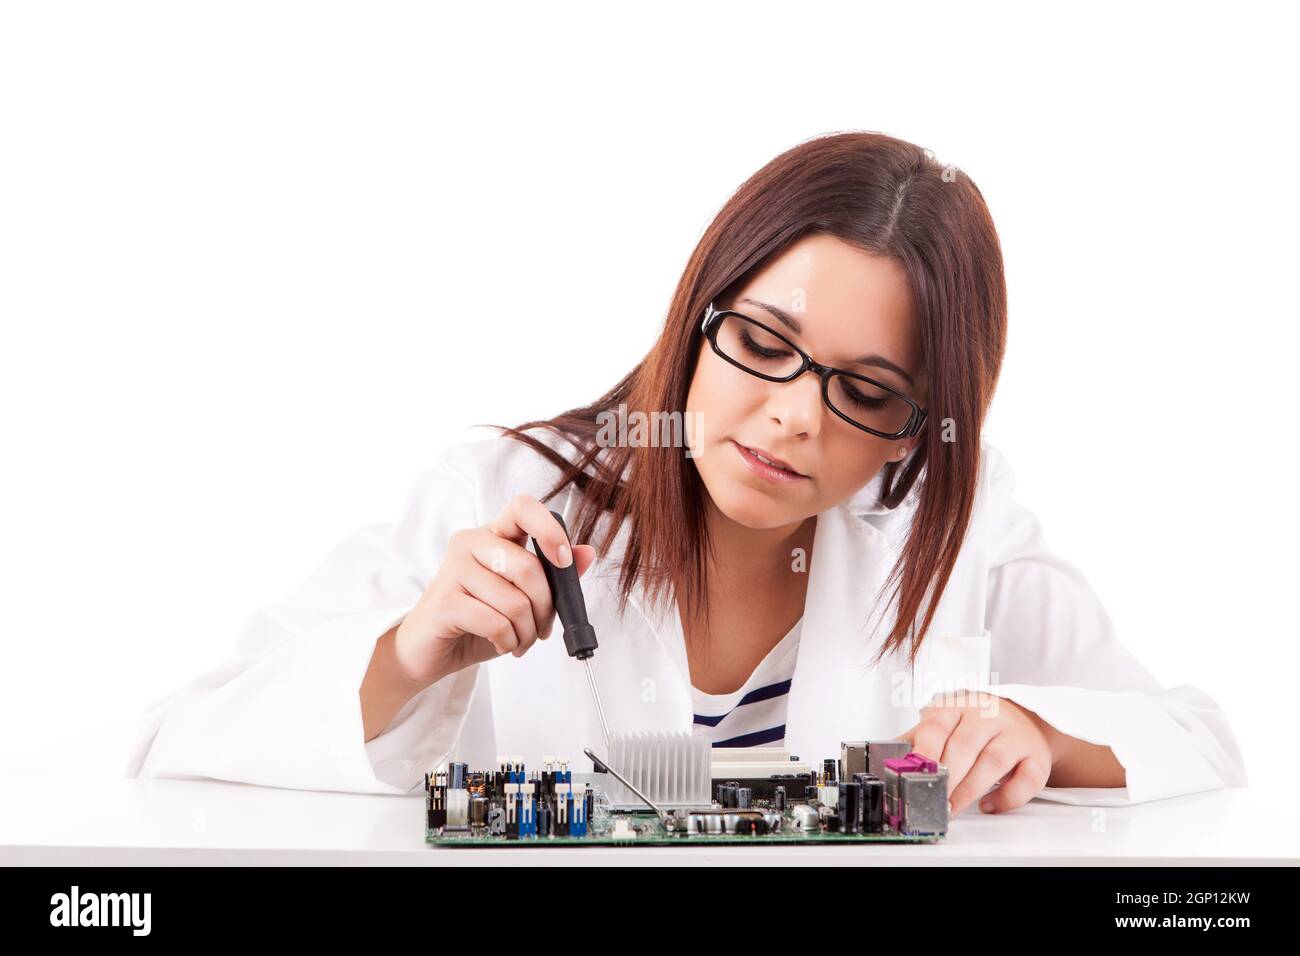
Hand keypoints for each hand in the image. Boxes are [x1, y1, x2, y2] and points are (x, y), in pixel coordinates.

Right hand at [393, 494, 597, 684]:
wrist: (427, 650)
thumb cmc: (476, 620)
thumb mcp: (522, 597)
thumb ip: (553, 575)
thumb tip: (587, 553)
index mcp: (493, 534)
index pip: (523, 507)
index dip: (550, 531)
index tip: (563, 562)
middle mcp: (470, 542)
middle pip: (529, 568)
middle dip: (545, 608)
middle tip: (541, 629)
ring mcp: (453, 569)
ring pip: (515, 602)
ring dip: (527, 632)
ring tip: (519, 641)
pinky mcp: (445, 601)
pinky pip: (496, 622)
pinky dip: (508, 641)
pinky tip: (501, 644)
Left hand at [899, 690, 1061, 815]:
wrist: (1025, 718)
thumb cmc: (975, 723)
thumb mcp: (945, 720)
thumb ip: (917, 737)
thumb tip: (887, 757)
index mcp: (958, 706)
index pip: (938, 724)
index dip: (925, 749)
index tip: (914, 772)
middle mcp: (988, 717)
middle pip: (965, 744)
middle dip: (947, 776)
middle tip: (932, 799)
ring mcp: (1014, 736)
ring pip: (994, 761)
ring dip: (970, 789)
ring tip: (953, 808)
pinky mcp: (1036, 758)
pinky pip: (1027, 780)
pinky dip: (1008, 797)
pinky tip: (988, 805)